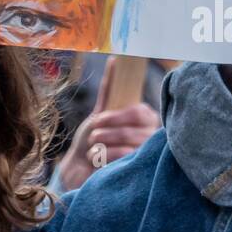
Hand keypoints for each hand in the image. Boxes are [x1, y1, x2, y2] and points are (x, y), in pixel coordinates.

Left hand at [56, 63, 159, 192]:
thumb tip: (115, 59)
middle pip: (131, 131)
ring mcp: (145, 156)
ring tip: (93, 149)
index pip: (138, 113)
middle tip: (92, 137)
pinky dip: (103, 158)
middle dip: (105, 133)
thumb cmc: (92, 138)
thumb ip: (110, 88)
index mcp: (146, 118)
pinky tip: (97, 161)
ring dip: (102, 146)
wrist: (80, 167)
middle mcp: (151, 137)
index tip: (97, 119)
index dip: (115, 117)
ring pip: (126, 146)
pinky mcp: (137, 172)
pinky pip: (122, 161)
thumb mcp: (101, 110)